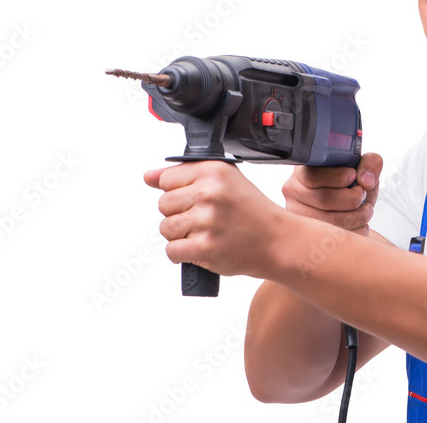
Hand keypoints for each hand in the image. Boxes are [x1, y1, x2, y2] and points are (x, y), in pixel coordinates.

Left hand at [144, 161, 281, 277]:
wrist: (277, 241)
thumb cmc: (252, 211)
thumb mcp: (225, 181)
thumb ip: (185, 175)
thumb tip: (149, 176)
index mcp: (213, 172)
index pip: (166, 179)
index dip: (179, 192)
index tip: (196, 200)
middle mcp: (209, 193)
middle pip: (163, 205)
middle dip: (180, 214)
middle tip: (204, 218)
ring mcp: (206, 222)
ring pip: (166, 229)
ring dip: (181, 235)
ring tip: (205, 233)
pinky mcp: (204, 248)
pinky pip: (172, 251)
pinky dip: (184, 253)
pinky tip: (202, 247)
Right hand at [281, 152, 382, 234]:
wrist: (351, 204)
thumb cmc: (352, 183)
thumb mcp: (362, 166)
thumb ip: (370, 163)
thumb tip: (366, 181)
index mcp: (302, 172)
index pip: (313, 176)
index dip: (338, 178)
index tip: (353, 176)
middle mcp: (294, 194)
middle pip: (323, 200)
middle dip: (352, 199)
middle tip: (362, 195)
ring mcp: (299, 217)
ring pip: (329, 222)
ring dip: (357, 216)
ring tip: (365, 209)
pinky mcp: (309, 236)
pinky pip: (335, 239)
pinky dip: (356, 231)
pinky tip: (358, 223)